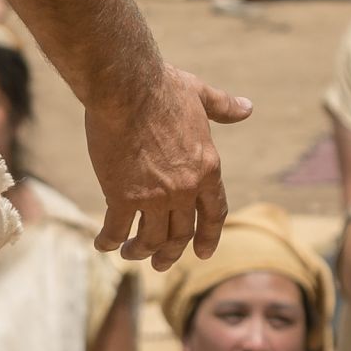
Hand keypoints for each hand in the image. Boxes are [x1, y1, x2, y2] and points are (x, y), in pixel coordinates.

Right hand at [83, 64, 246, 270]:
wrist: (126, 87)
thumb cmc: (162, 87)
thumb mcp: (200, 95)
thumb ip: (224, 106)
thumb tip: (247, 107)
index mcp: (208, 168)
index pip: (214, 213)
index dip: (208, 236)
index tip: (202, 252)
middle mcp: (185, 189)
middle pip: (181, 234)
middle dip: (171, 253)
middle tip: (161, 264)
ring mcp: (154, 196)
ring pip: (151, 239)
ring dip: (141, 251)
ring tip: (131, 254)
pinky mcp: (122, 196)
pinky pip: (117, 229)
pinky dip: (110, 240)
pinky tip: (102, 244)